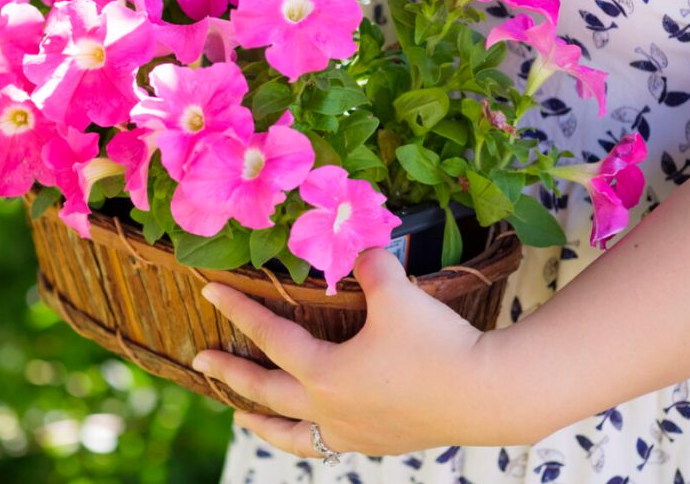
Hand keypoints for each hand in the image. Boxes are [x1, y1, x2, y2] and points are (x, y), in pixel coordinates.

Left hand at [193, 249, 530, 457]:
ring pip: (293, 435)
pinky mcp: (380, 444)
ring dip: (262, 424)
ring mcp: (354, 432)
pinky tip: (315, 432)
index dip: (237, 310)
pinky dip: (310, 439)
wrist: (489, 396)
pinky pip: (329, 446)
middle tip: (201, 360)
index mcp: (324, 372)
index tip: (209, 292)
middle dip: (230, 375)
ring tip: (241, 418)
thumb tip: (358, 244)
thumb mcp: (398, 293)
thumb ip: (370, 262)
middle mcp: (330, 409)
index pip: (269, 336)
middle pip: (266, 393)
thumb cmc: (438, 345)